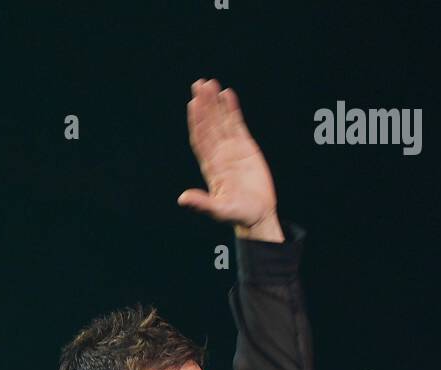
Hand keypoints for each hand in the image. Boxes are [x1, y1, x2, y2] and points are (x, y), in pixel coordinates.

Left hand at [178, 79, 278, 233]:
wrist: (258, 214)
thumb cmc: (239, 215)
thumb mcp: (220, 211)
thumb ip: (202, 204)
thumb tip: (182, 199)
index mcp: (210, 166)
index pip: (200, 138)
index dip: (196, 120)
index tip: (193, 103)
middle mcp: (218, 154)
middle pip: (209, 124)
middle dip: (204, 105)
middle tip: (200, 84)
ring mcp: (231, 149)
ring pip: (221, 121)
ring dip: (215, 103)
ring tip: (211, 83)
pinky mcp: (245, 146)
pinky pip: (237, 123)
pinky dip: (232, 109)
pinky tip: (228, 94)